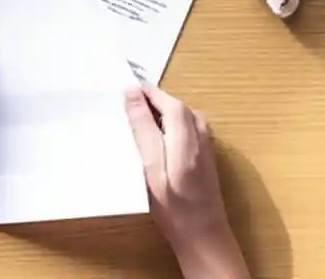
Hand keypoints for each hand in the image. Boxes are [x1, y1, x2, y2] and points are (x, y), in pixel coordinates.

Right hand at [125, 87, 249, 278]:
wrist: (202, 232)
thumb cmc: (172, 204)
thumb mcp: (151, 165)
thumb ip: (143, 127)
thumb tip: (133, 92)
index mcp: (186, 129)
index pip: (163, 97)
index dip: (143, 92)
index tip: (120, 92)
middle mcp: (200, 128)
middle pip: (171, 104)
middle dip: (148, 103)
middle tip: (121, 112)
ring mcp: (205, 140)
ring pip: (177, 115)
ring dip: (156, 116)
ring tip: (132, 128)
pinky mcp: (204, 151)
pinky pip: (183, 128)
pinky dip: (166, 128)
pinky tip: (152, 144)